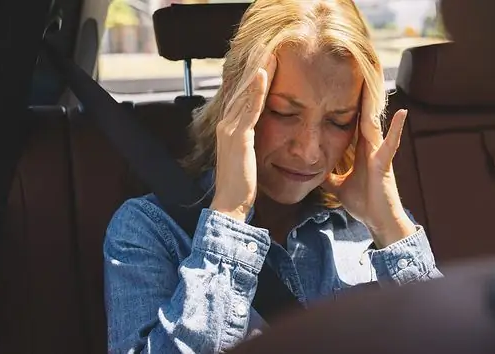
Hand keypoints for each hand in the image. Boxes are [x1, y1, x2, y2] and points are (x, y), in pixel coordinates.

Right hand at [210, 56, 276, 221]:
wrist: (230, 205)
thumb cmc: (242, 186)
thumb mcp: (246, 158)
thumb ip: (250, 142)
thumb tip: (259, 135)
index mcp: (228, 129)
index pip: (241, 96)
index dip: (252, 78)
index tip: (265, 60)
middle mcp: (225, 125)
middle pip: (242, 90)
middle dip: (255, 68)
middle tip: (267, 46)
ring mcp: (230, 130)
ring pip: (246, 94)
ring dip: (258, 71)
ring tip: (269, 52)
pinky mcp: (239, 137)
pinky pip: (251, 108)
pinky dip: (258, 90)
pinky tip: (265, 74)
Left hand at [322, 85, 415, 247]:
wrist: (377, 221)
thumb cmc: (364, 203)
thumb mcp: (338, 186)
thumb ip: (328, 177)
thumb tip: (313, 172)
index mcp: (360, 150)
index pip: (352, 121)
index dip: (347, 104)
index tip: (339, 85)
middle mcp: (371, 147)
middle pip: (363, 116)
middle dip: (360, 96)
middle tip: (356, 71)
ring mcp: (379, 153)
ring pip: (374, 123)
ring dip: (373, 104)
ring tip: (373, 82)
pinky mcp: (384, 163)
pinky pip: (391, 143)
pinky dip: (396, 129)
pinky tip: (402, 112)